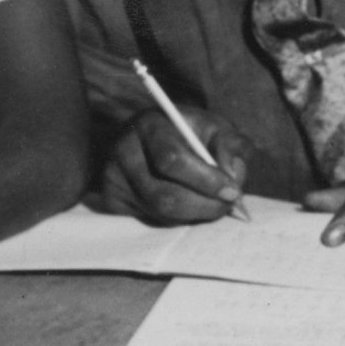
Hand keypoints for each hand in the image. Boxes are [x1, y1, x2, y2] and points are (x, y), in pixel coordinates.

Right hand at [92, 103, 249, 224]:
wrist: (152, 137)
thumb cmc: (190, 132)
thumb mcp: (215, 127)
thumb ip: (232, 145)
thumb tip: (232, 176)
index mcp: (148, 125)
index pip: (172, 160)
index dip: (206, 181)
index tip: (233, 192)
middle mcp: (122, 151)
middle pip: (164, 196)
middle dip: (204, 206)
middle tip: (229, 206)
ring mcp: (112, 179)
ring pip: (159, 213)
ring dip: (195, 215)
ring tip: (214, 204)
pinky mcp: (111, 200)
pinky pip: (151, 220)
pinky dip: (178, 219)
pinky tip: (189, 205)